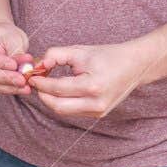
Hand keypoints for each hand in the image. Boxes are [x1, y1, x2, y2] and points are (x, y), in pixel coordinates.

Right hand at [0, 23, 30, 95]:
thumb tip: (23, 66)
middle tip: (23, 78)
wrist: (2, 41)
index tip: (15, 65)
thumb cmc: (4, 36)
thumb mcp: (13, 37)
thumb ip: (17, 51)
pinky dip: (10, 90)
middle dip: (6, 78)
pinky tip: (22, 88)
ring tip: (26, 85)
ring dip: (10, 87)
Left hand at [26, 41, 152, 118]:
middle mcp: (96, 103)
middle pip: (57, 106)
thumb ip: (55, 55)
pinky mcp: (98, 115)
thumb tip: (38, 65)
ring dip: (51, 99)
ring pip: (64, 111)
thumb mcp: (80, 51)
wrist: (135, 65)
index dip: (41, 83)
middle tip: (36, 83)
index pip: (57, 89)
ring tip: (46, 85)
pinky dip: (62, 102)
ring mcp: (98, 112)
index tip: (32, 76)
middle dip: (43, 95)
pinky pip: (73, 111)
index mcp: (92, 86)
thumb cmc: (107, 56)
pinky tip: (59, 90)